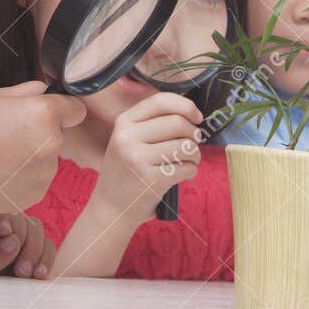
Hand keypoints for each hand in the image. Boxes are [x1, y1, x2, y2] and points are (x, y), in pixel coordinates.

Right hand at [0, 82, 85, 210]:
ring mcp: (47, 171)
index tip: (47, 114)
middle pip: (58, 135)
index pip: (76, 110)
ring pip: (47, 159)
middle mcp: (53, 142)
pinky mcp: (38, 193)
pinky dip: (24, 178)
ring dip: (32, 157)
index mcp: (45, 113)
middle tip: (8, 137)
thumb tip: (45, 90)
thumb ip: (28, 90)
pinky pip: (37, 179)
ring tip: (0, 158)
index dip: (63, 110)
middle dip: (40, 134)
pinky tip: (0, 174)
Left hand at [0, 212, 54, 279]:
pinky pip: (47, 247)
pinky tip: (40, 275)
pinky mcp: (32, 255)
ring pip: (37, 230)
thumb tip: (12, 241)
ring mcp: (17, 241)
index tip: (4, 230)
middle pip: (19, 218)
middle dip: (23, 240)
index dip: (3, 217)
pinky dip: (46, 259)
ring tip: (27, 274)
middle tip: (20, 268)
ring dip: (36, 252)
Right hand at [97, 92, 202, 216]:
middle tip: (193, 145)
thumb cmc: (127, 171)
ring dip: (195, 154)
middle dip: (193, 134)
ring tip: (188, 161)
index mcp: (124, 122)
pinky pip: (186, 168)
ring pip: (185, 146)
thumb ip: (153, 122)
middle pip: (177, 122)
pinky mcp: (151, 179)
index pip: (161, 101)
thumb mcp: (128, 140)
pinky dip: (191, 171)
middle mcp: (128, 137)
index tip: (197, 117)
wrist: (111, 207)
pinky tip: (182, 174)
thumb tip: (190, 113)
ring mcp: (138, 158)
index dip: (185, 106)